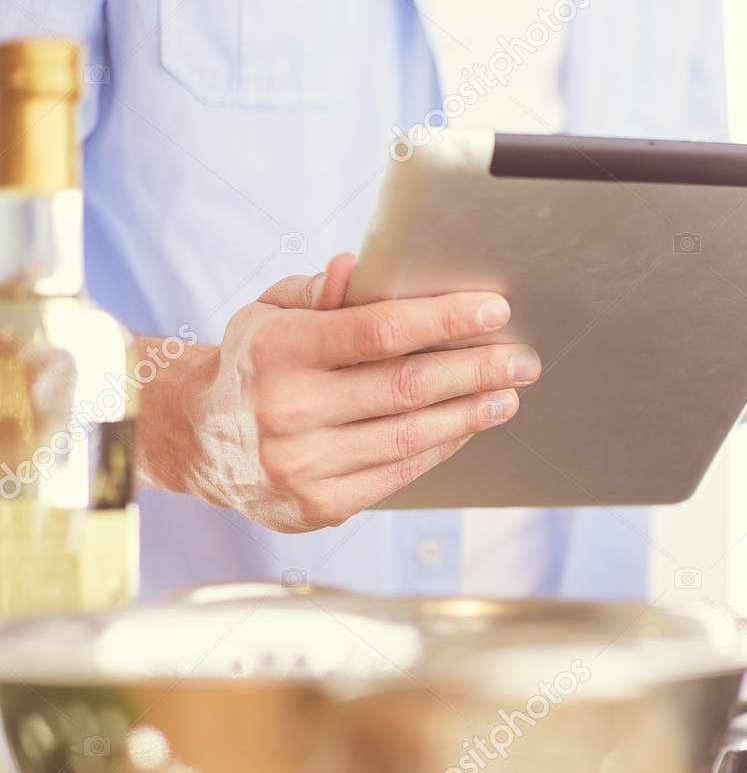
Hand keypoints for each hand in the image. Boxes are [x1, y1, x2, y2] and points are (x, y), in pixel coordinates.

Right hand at [137, 252, 540, 531]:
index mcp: (277, 351)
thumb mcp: (269, 313)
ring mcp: (304, 465)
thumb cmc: (252, 364)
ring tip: (508, 394)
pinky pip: (401, 472)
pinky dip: (443, 446)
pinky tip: (469, 424)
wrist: (199, 441)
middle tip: (522, 359)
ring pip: (412, 436)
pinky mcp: (320, 504)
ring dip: (472, 413)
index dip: (444, 319)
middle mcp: (288, 411)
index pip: (378, 332)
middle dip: (477, 370)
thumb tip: (358, 268)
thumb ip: (318, 291)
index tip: (494, 310)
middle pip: (408, 387)